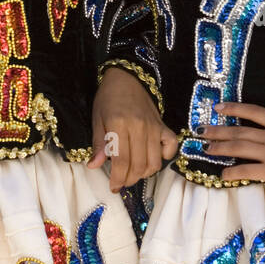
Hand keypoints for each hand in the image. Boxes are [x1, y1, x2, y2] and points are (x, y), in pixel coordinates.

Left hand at [89, 67, 178, 191]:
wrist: (127, 77)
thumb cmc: (108, 98)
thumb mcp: (97, 119)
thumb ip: (98, 144)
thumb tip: (94, 166)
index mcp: (119, 125)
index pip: (121, 161)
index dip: (117, 178)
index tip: (113, 186)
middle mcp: (139, 127)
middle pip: (138, 165)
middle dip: (129, 179)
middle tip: (121, 182)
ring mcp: (154, 127)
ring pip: (154, 162)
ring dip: (144, 174)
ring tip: (133, 173)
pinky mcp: (163, 125)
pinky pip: (170, 147)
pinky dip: (164, 157)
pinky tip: (153, 158)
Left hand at [198, 93, 264, 187]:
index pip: (254, 111)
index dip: (235, 108)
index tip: (218, 107)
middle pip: (239, 130)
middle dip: (219, 131)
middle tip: (201, 131)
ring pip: (239, 147)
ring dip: (220, 148)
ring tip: (205, 149)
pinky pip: (246, 171)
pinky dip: (233, 172)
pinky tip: (222, 175)